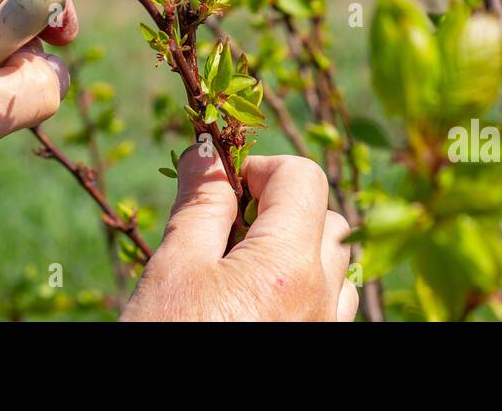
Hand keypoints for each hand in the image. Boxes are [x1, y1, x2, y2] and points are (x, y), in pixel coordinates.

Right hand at [122, 149, 357, 320]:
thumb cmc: (166, 339)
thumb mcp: (175, 266)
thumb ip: (201, 201)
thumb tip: (207, 149)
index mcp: (289, 262)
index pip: (304, 176)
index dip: (260, 168)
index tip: (222, 187)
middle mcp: (322, 296)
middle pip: (327, 216)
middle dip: (281, 205)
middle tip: (226, 225)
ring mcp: (325, 330)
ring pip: (335, 264)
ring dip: (297, 247)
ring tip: (240, 264)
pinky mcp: (318, 351)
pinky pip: (330, 306)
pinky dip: (304, 287)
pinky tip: (256, 300)